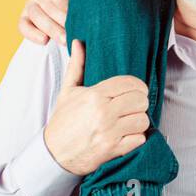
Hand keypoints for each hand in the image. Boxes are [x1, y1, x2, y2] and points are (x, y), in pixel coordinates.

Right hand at [19, 0, 78, 44]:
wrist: (72, 14)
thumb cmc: (81, 0)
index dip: (63, 0)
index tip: (77, 13)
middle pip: (45, 3)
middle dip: (61, 19)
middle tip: (74, 32)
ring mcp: (29, 5)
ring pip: (36, 15)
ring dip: (52, 29)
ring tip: (65, 40)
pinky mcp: (24, 19)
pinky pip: (23, 26)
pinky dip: (33, 34)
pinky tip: (45, 41)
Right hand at [43, 40, 150, 175]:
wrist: (52, 154)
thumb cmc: (62, 122)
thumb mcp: (67, 92)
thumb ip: (77, 66)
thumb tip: (78, 42)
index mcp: (94, 95)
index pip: (130, 83)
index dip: (138, 87)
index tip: (136, 92)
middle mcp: (103, 112)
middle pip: (141, 100)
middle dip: (139, 104)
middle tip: (132, 107)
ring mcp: (109, 132)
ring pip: (143, 120)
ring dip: (138, 122)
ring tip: (129, 122)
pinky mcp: (113, 149)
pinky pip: (140, 139)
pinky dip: (136, 138)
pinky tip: (126, 136)